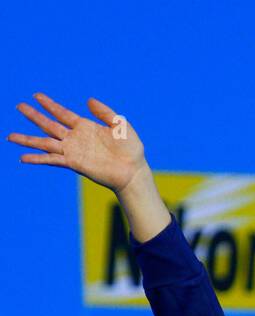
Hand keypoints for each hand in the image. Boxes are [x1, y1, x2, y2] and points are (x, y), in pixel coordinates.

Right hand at [7, 93, 147, 191]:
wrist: (133, 172)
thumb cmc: (130, 150)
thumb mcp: (119, 124)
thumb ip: (104, 111)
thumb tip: (88, 100)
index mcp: (85, 127)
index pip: (62, 113)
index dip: (49, 104)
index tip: (36, 95)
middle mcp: (76, 139)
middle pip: (49, 125)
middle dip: (34, 116)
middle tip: (18, 106)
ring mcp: (73, 151)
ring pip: (45, 143)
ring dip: (28, 140)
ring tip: (10, 136)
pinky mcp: (74, 163)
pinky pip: (52, 160)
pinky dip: (37, 159)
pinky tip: (23, 158)